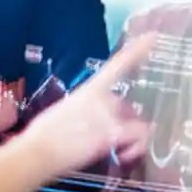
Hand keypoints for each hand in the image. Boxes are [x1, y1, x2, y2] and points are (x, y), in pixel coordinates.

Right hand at [12, 33, 155, 180]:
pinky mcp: (111, 135)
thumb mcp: (63, 111)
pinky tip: (123, 155)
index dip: (137, 50)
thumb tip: (87, 119)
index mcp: (89, 89)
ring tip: (119, 151)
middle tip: (114, 139)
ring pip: (137, 123)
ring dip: (131, 137)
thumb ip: (82, 110)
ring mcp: (108, 116)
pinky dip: (136, 148)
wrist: (38, 151)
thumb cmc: (44, 133)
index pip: (117, 65)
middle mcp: (102, 99)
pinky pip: (139, 137)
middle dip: (124, 122)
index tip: (153, 36)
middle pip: (127, 106)